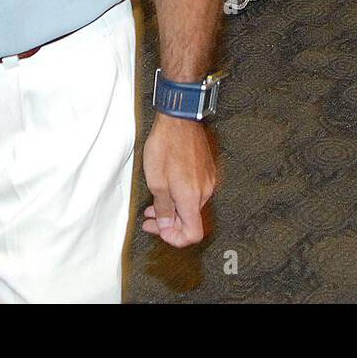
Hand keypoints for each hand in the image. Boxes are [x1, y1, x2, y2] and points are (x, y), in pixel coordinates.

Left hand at [141, 113, 216, 246]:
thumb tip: (166, 224)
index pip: (193, 234)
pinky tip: (166, 187)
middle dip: (169, 223)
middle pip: (190, 220)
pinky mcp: (207, 169)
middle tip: (148, 219)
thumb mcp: (156, 181)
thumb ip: (163, 207)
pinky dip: (180, 195)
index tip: (160, 230)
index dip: (176, 239)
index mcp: (192, 198)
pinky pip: (195, 191)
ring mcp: (208, 179)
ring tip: (153, 203)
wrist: (179, 118)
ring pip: (191, 205)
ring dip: (173, 209)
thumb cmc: (166, 146)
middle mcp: (204, 191)